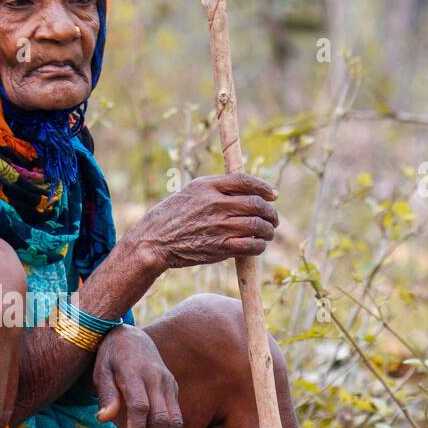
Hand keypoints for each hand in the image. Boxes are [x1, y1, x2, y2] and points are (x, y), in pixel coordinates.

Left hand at [93, 325, 181, 427]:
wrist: (131, 338)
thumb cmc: (110, 357)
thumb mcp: (100, 370)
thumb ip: (105, 394)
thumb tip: (104, 418)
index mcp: (135, 373)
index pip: (140, 405)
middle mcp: (156, 378)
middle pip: (161, 416)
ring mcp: (168, 383)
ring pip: (174, 418)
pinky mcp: (173, 387)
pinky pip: (177, 415)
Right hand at [134, 171, 278, 271]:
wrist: (154, 241)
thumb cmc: (171, 217)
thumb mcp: (190, 192)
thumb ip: (216, 189)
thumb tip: (244, 191)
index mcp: (208, 186)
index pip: (245, 181)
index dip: (264, 187)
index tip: (273, 195)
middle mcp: (216, 204)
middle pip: (256, 204)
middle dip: (271, 212)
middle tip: (274, 218)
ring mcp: (219, 226)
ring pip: (257, 225)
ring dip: (268, 230)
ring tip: (268, 233)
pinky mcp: (220, 247)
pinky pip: (251, 245)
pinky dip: (259, 245)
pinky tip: (258, 245)